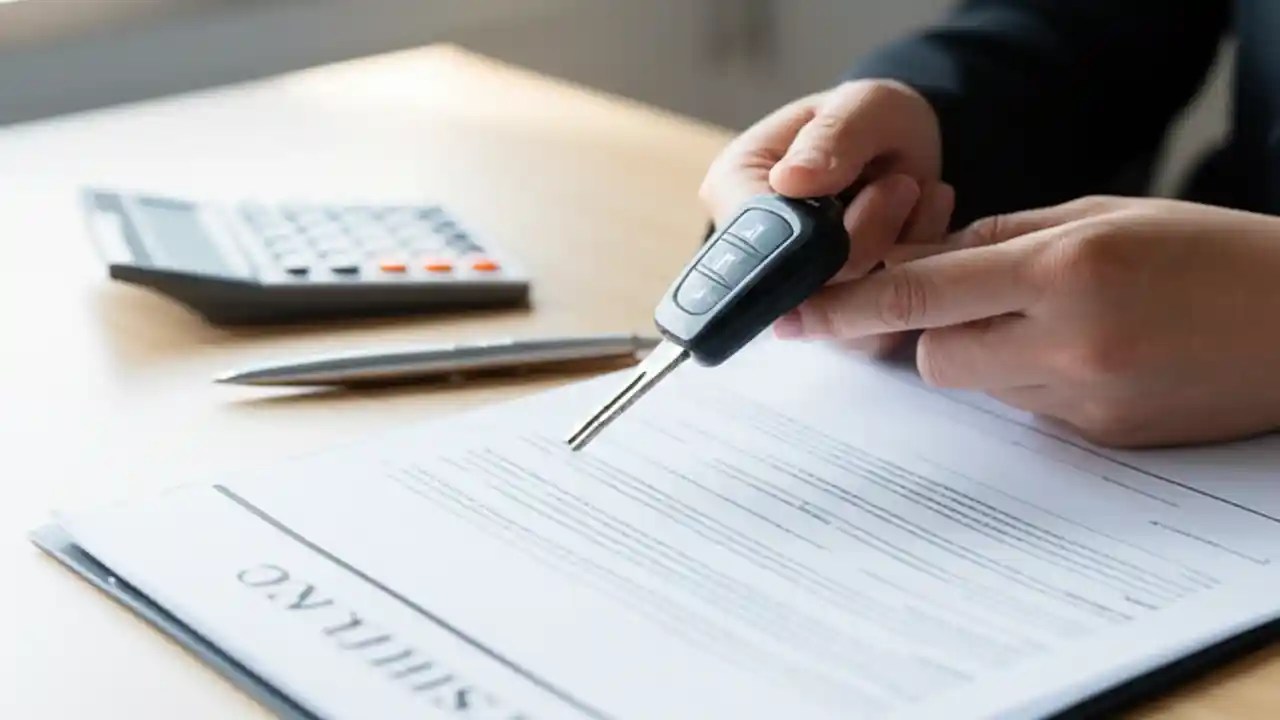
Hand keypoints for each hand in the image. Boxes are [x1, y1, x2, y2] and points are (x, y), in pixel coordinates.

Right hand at [698, 80, 951, 354]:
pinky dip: (918, 277)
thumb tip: (789, 181)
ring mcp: (796, 289)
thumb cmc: (871, 120)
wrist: (905, 147)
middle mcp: (753, 251)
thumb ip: (832, 139)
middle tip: (904, 184)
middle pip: (805, 288)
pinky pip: (881, 325)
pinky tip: (925, 226)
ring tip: (914, 195)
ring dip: (898, 256)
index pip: (761, 243)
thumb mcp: (863, 104)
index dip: (823, 235)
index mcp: (735, 190)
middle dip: (871, 239)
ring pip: (846, 314)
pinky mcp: (840, 315)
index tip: (885, 189)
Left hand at [775, 196, 1279, 446]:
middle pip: (930, 356)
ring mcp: (1085, 401)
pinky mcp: (1101, 439)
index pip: (917, 294)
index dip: (844, 305)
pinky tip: (1094, 358)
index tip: (794, 315)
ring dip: (990, 355)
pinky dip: (1034, 384)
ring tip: (1066, 326)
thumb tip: (917, 263)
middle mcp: (1066, 342)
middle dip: (933, 331)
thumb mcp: (1101, 213)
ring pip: (977, 387)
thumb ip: (1000, 237)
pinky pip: (1027, 414)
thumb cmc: (1207, 251)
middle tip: (983, 303)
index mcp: (1061, 270)